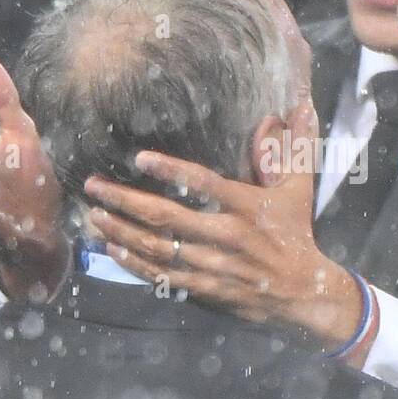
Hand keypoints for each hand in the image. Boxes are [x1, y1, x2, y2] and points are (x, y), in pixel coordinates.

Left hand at [83, 99, 363, 350]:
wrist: (303, 293)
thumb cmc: (296, 234)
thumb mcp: (300, 188)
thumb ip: (298, 145)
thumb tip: (304, 105)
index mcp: (247, 207)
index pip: (204, 184)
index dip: (171, 171)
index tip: (140, 158)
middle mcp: (226, 236)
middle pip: (166, 216)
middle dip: (124, 200)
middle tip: (94, 186)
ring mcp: (212, 265)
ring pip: (156, 247)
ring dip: (120, 231)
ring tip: (93, 215)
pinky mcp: (204, 288)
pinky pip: (161, 274)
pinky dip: (134, 263)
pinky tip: (112, 248)